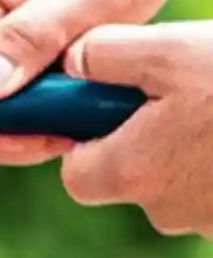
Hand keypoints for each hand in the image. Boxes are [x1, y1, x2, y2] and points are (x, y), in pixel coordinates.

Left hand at [61, 22, 212, 236]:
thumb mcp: (166, 48)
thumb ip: (103, 54)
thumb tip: (71, 63)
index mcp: (134, 171)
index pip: (76, 175)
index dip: (83, 139)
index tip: (103, 104)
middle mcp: (170, 209)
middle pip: (131, 178)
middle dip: (141, 138)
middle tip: (170, 93)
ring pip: (179, 183)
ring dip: (187, 146)